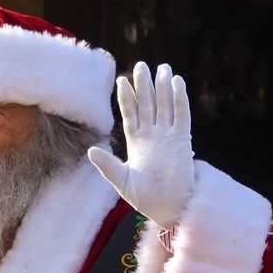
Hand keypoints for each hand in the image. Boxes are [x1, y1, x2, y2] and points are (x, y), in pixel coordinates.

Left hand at [86, 60, 196, 226]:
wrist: (168, 208)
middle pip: (147, 104)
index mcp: (136, 142)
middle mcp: (152, 135)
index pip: (130, 114)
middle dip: (144, 85)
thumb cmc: (144, 198)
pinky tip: (177, 83)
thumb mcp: (121, 181)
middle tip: (141, 65)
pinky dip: (180, 100)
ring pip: (165, 106)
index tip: (121, 80)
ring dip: (163, 88)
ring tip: (163, 68)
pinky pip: (181, 116)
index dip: (126, 97)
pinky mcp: (182, 141)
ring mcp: (168, 136)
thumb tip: (90, 150)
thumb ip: (107, 165)